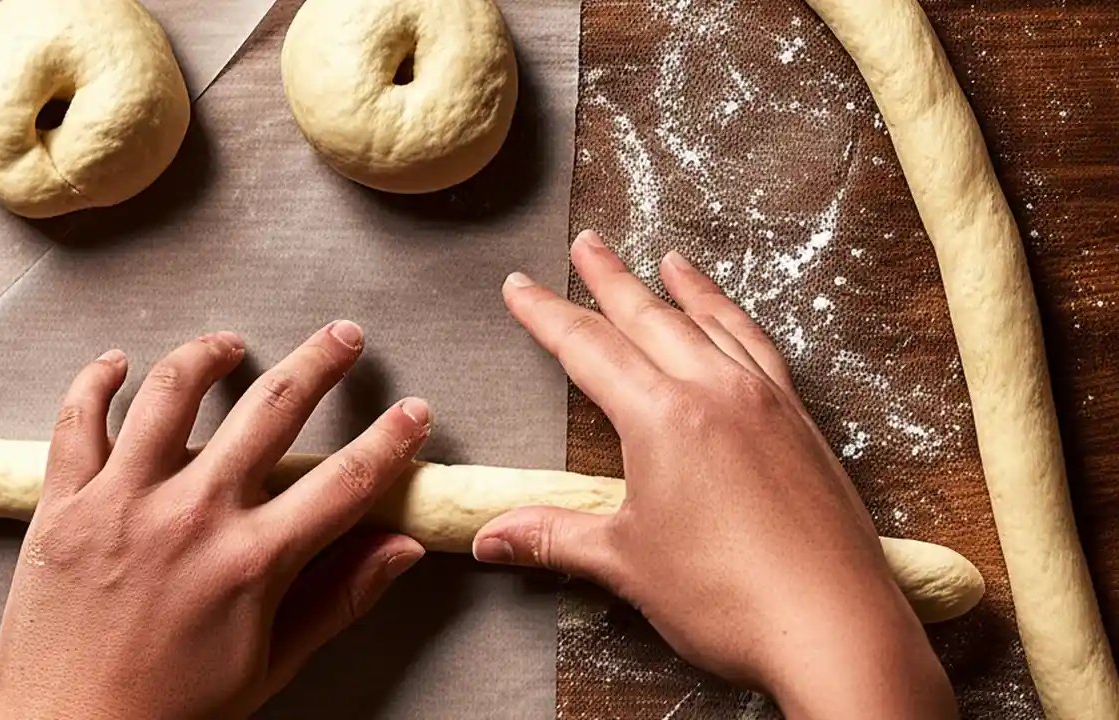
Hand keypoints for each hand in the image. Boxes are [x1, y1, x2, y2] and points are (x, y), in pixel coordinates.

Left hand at [0, 324, 431, 718]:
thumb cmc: (173, 712)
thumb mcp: (273, 664)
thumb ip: (340, 598)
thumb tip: (403, 549)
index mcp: (253, 560)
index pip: (346, 480)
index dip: (391, 440)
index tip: (413, 413)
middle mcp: (194, 515)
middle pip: (273, 409)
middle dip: (321, 362)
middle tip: (344, 335)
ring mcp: (123, 501)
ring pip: (173, 391)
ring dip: (212, 354)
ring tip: (231, 344)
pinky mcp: (63, 504)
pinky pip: (77, 419)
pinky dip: (96, 380)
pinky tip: (118, 362)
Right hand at [475, 231, 955, 718]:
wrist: (835, 628)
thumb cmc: (728, 597)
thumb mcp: (626, 564)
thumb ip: (554, 538)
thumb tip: (488, 537)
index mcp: (663, 418)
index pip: (588, 349)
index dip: (546, 315)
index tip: (519, 286)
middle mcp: (716, 392)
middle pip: (650, 317)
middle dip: (609, 278)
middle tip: (586, 242)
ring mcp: (767, 403)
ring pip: (715, 323)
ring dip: (684, 288)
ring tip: (668, 259)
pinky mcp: (803, 424)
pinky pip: (762, 351)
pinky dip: (739, 324)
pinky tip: (734, 323)